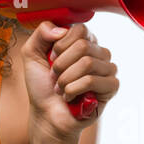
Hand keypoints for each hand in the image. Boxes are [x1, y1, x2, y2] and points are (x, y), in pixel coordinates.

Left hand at [22, 20, 118, 143]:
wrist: (45, 114)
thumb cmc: (42, 86)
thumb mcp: (32, 54)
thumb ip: (41, 33)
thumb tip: (61, 29)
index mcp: (83, 41)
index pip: (79, 30)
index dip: (60, 46)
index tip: (52, 59)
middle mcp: (98, 52)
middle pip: (83, 46)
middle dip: (61, 65)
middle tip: (55, 77)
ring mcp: (107, 69)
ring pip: (87, 63)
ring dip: (66, 79)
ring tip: (61, 89)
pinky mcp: (111, 86)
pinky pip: (92, 80)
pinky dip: (74, 89)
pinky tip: (70, 97)